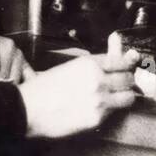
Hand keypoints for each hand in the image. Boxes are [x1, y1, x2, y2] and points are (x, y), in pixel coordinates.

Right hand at [16, 49, 139, 138]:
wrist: (27, 110)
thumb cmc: (43, 88)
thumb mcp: (69, 67)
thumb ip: (97, 57)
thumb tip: (117, 38)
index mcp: (89, 63)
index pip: (121, 61)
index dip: (126, 65)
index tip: (126, 68)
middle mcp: (97, 79)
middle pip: (128, 78)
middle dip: (126, 82)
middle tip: (119, 85)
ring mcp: (99, 99)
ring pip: (128, 97)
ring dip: (123, 97)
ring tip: (113, 99)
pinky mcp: (97, 118)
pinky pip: (115, 113)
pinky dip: (111, 111)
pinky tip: (99, 110)